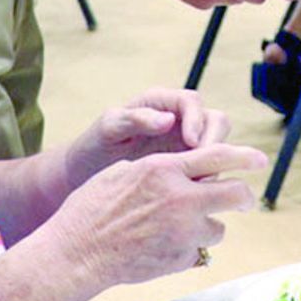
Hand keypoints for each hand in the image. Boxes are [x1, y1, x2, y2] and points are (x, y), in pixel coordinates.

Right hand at [49, 143, 265, 288]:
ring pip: (219, 227)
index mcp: (165, 170)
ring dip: (208, 226)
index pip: (217, 156)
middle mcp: (180, 198)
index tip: (260, 160)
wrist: (79, 253)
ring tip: (184, 228)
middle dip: (243, 196)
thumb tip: (184, 168)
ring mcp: (182, 231)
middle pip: (235, 193)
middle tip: (244, 199)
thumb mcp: (125, 172)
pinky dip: (189, 249)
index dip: (244, 156)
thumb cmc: (93, 209)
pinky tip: (165, 248)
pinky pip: (199, 252)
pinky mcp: (180, 258)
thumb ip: (160, 169)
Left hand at [64, 88, 230, 189]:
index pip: (191, 102)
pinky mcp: (185, 168)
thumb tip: (168, 120)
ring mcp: (184, 145)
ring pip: (216, 148)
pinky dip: (205, 181)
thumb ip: (135, 119)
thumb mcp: (109, 129)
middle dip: (214, 143)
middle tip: (203, 167)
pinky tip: (193, 198)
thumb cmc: (94, 146)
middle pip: (214, 121)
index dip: (197, 120)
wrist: (84, 176)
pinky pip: (206, 170)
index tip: (191, 142)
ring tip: (197, 186)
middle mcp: (178, 120)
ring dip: (214, 165)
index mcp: (161, 103)